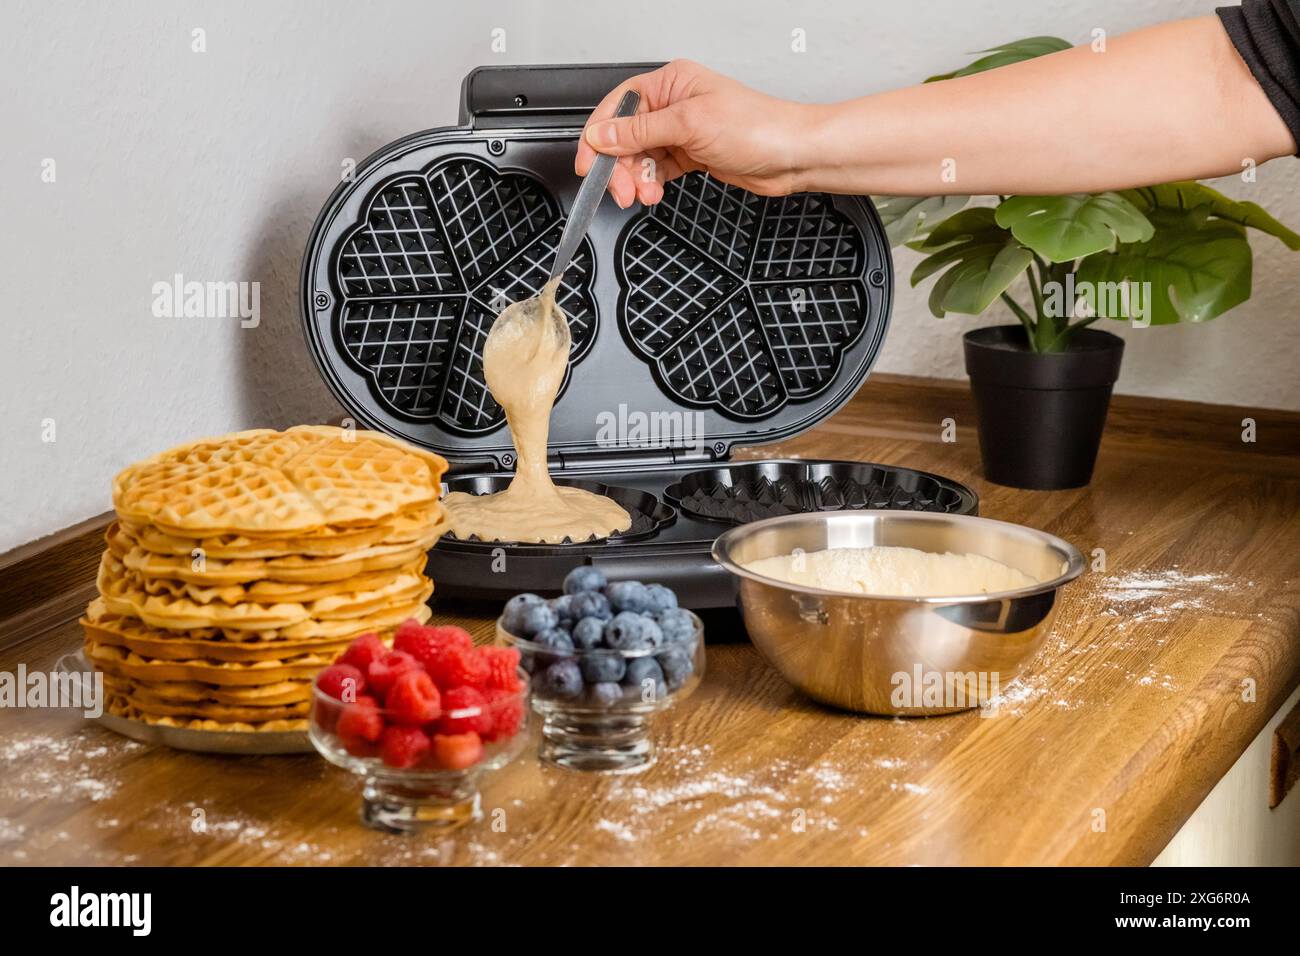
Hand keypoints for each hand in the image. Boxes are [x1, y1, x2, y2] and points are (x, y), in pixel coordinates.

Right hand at [575, 60, 809, 206]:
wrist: (791, 155)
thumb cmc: (756, 127)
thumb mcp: (689, 125)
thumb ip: (640, 132)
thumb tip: (602, 135)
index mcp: (670, 83)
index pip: (618, 107)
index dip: (599, 136)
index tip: (589, 163)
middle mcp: (673, 105)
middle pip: (625, 136)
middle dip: (618, 166)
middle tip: (619, 190)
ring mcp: (681, 131)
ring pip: (639, 157)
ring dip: (635, 179)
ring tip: (643, 194)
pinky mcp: (690, 155)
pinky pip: (656, 170)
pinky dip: (650, 183)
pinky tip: (653, 192)